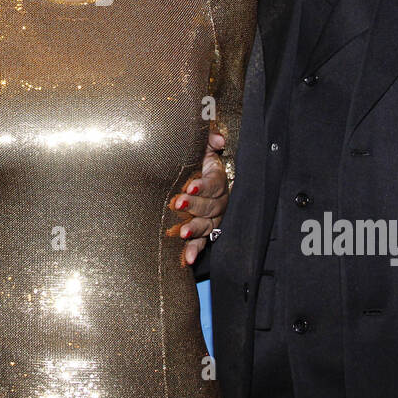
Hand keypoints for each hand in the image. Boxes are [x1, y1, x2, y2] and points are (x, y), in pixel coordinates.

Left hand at [167, 131, 229, 265]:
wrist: (189, 177)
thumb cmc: (194, 159)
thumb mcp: (202, 146)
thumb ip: (209, 138)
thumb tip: (219, 139)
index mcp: (217, 179)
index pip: (215, 183)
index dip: (203, 185)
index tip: (190, 186)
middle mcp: (218, 201)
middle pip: (211, 206)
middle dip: (195, 206)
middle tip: (178, 204)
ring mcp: (212, 218)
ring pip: (207, 226)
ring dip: (195, 230)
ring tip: (182, 233)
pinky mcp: (204, 232)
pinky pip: (202, 243)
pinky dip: (194, 251)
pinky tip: (186, 259)